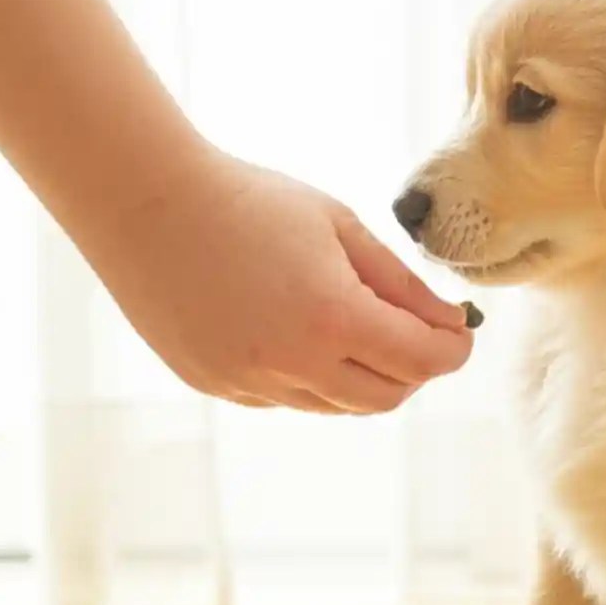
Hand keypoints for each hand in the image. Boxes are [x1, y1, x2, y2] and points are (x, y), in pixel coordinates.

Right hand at [82, 150, 473, 412]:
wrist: (145, 201)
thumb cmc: (250, 199)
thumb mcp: (340, 227)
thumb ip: (401, 283)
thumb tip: (450, 321)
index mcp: (332, 317)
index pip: (422, 361)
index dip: (453, 349)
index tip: (460, 331)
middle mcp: (291, 363)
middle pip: (387, 397)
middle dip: (415, 370)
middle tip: (417, 333)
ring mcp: (249, 381)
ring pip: (337, 405)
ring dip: (363, 376)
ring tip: (355, 323)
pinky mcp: (216, 385)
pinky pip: (287, 398)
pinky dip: (311, 377)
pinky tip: (298, 329)